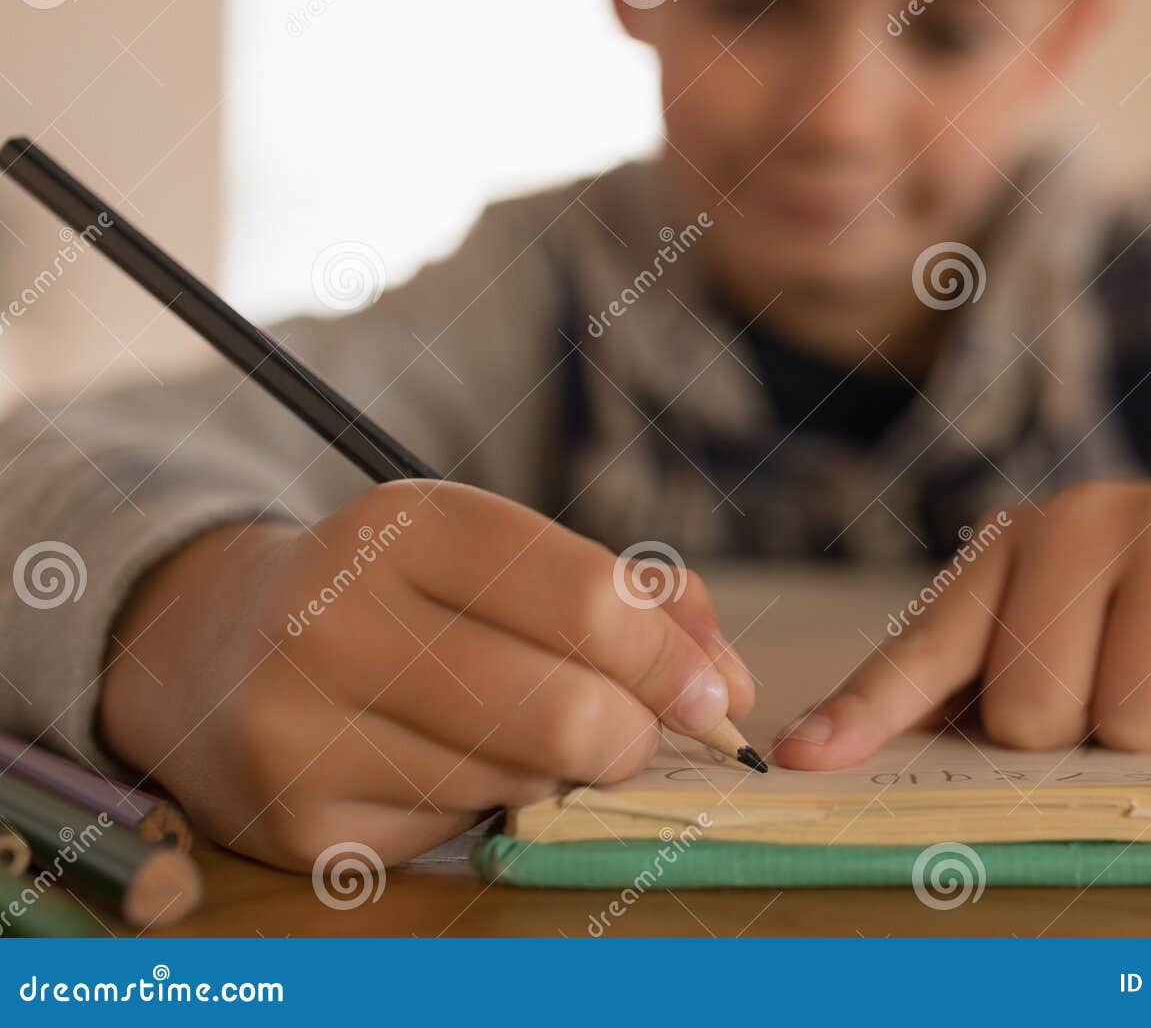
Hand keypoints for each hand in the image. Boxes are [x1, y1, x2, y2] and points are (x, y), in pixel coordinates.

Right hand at [100, 480, 752, 869]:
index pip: (588, 601)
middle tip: (636, 732)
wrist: (213, 649)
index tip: (714, 694)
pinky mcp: (299, 825)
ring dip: (555, 771)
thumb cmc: (397, 591)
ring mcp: (304, 727)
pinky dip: (483, 807)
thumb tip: (729, 685)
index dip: (674, 659)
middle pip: (567, 713)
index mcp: (403, 523)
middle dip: (635, 735)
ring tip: (518, 730)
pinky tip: (443, 764)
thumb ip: (628, 595)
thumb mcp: (497, 552)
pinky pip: (459, 834)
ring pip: (520, 783)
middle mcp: (336, 618)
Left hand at [773, 472, 1150, 767]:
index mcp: (1009, 549)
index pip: (925, 647)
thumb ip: (965, 684)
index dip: (866, 711)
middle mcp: (1078, 523)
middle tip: (1126, 684)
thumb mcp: (1058, 627)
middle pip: (1033, 714)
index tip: (803, 759)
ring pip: (1135, 718)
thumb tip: (834, 750)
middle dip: (1085, 734)